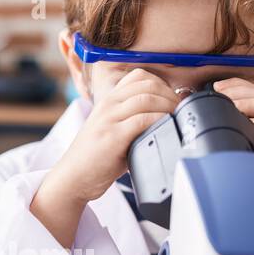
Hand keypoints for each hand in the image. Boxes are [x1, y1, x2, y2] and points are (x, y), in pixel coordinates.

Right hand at [32, 69, 176, 246]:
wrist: (72, 178)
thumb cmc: (95, 159)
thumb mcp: (112, 131)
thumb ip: (132, 121)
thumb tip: (165, 121)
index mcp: (108, 101)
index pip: (139, 76)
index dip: (162, 85)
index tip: (172, 101)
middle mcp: (108, 105)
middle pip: (147, 84)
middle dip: (170, 95)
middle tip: (181, 111)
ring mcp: (109, 119)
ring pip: (147, 98)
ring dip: (168, 107)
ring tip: (177, 120)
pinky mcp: (112, 136)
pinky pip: (143, 119)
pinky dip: (160, 121)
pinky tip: (166, 130)